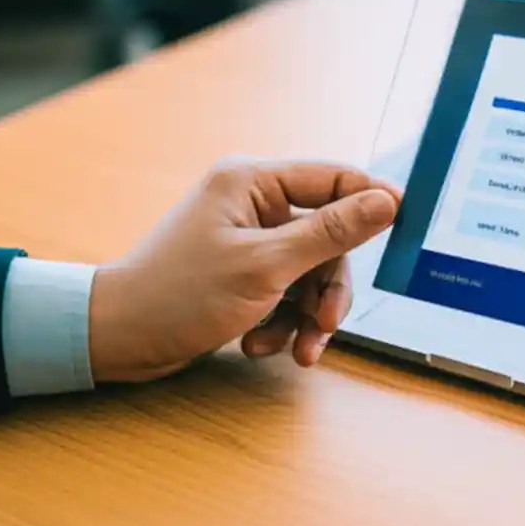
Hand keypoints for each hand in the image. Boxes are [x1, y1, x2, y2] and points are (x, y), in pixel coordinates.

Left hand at [88, 159, 400, 383]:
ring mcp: (248, 239)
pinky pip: (288, 292)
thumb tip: (387, 202)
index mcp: (253, 181)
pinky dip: (284, 322)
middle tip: (326, 323)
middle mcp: (253, 203)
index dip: (372, 201)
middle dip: (329, 287)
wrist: (117, 340)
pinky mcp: (244, 272)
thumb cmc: (179, 294)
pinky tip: (262, 345)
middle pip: (328, 235)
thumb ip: (332, 233)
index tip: (406, 227)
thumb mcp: (267, 266)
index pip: (334, 178)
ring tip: (295, 347)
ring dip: (308, 313)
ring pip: (311, 271)